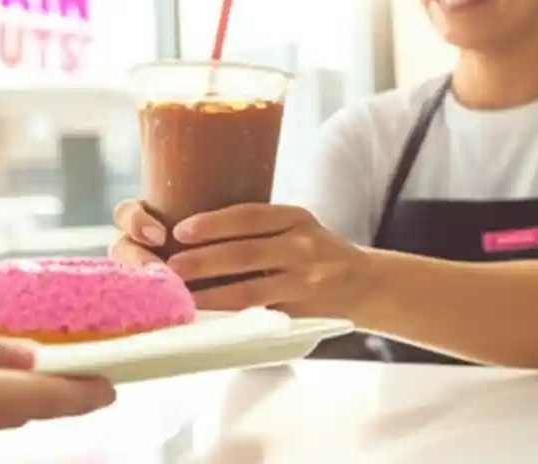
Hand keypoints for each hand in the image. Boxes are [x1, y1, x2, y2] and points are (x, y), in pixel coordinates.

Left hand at [111, 201, 371, 317]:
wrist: (368, 284)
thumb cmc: (320, 253)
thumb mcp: (299, 226)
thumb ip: (262, 228)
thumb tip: (195, 231)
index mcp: (296, 218)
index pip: (250, 216)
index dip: (213, 223)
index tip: (181, 230)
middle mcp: (303, 246)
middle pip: (245, 253)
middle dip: (202, 261)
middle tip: (169, 267)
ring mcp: (305, 282)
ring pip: (250, 291)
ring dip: (210, 296)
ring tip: (180, 298)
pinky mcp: (304, 313)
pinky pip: (262, 316)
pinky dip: (233, 320)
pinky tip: (210, 321)